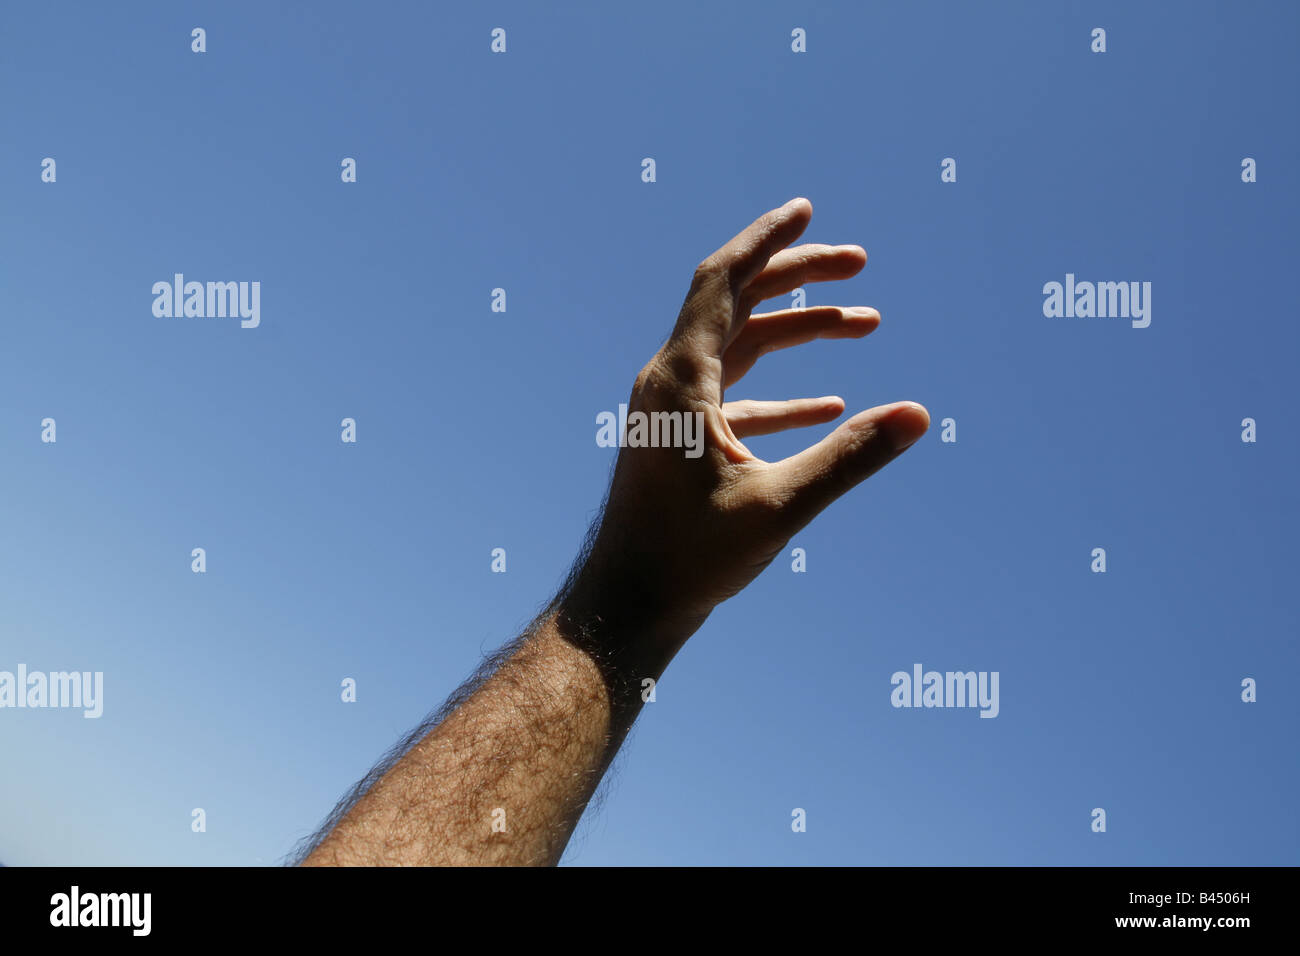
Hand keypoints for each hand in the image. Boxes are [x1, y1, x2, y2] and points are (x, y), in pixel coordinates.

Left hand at [563, 198, 929, 672]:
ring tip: (866, 325)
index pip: (723, 280)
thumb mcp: (779, 505)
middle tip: (860, 264)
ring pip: (741, 349)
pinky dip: (782, 391)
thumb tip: (917, 416)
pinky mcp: (682, 440)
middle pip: (737, 303)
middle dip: (798, 277)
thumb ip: (849, 457)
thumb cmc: (689, 558)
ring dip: (797, 332)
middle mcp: (672, 381)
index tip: (807, 208)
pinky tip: (829, 403)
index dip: (767, 240)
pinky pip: (738, 397)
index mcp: (682, 379)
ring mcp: (674, 410)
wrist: (629, 604)